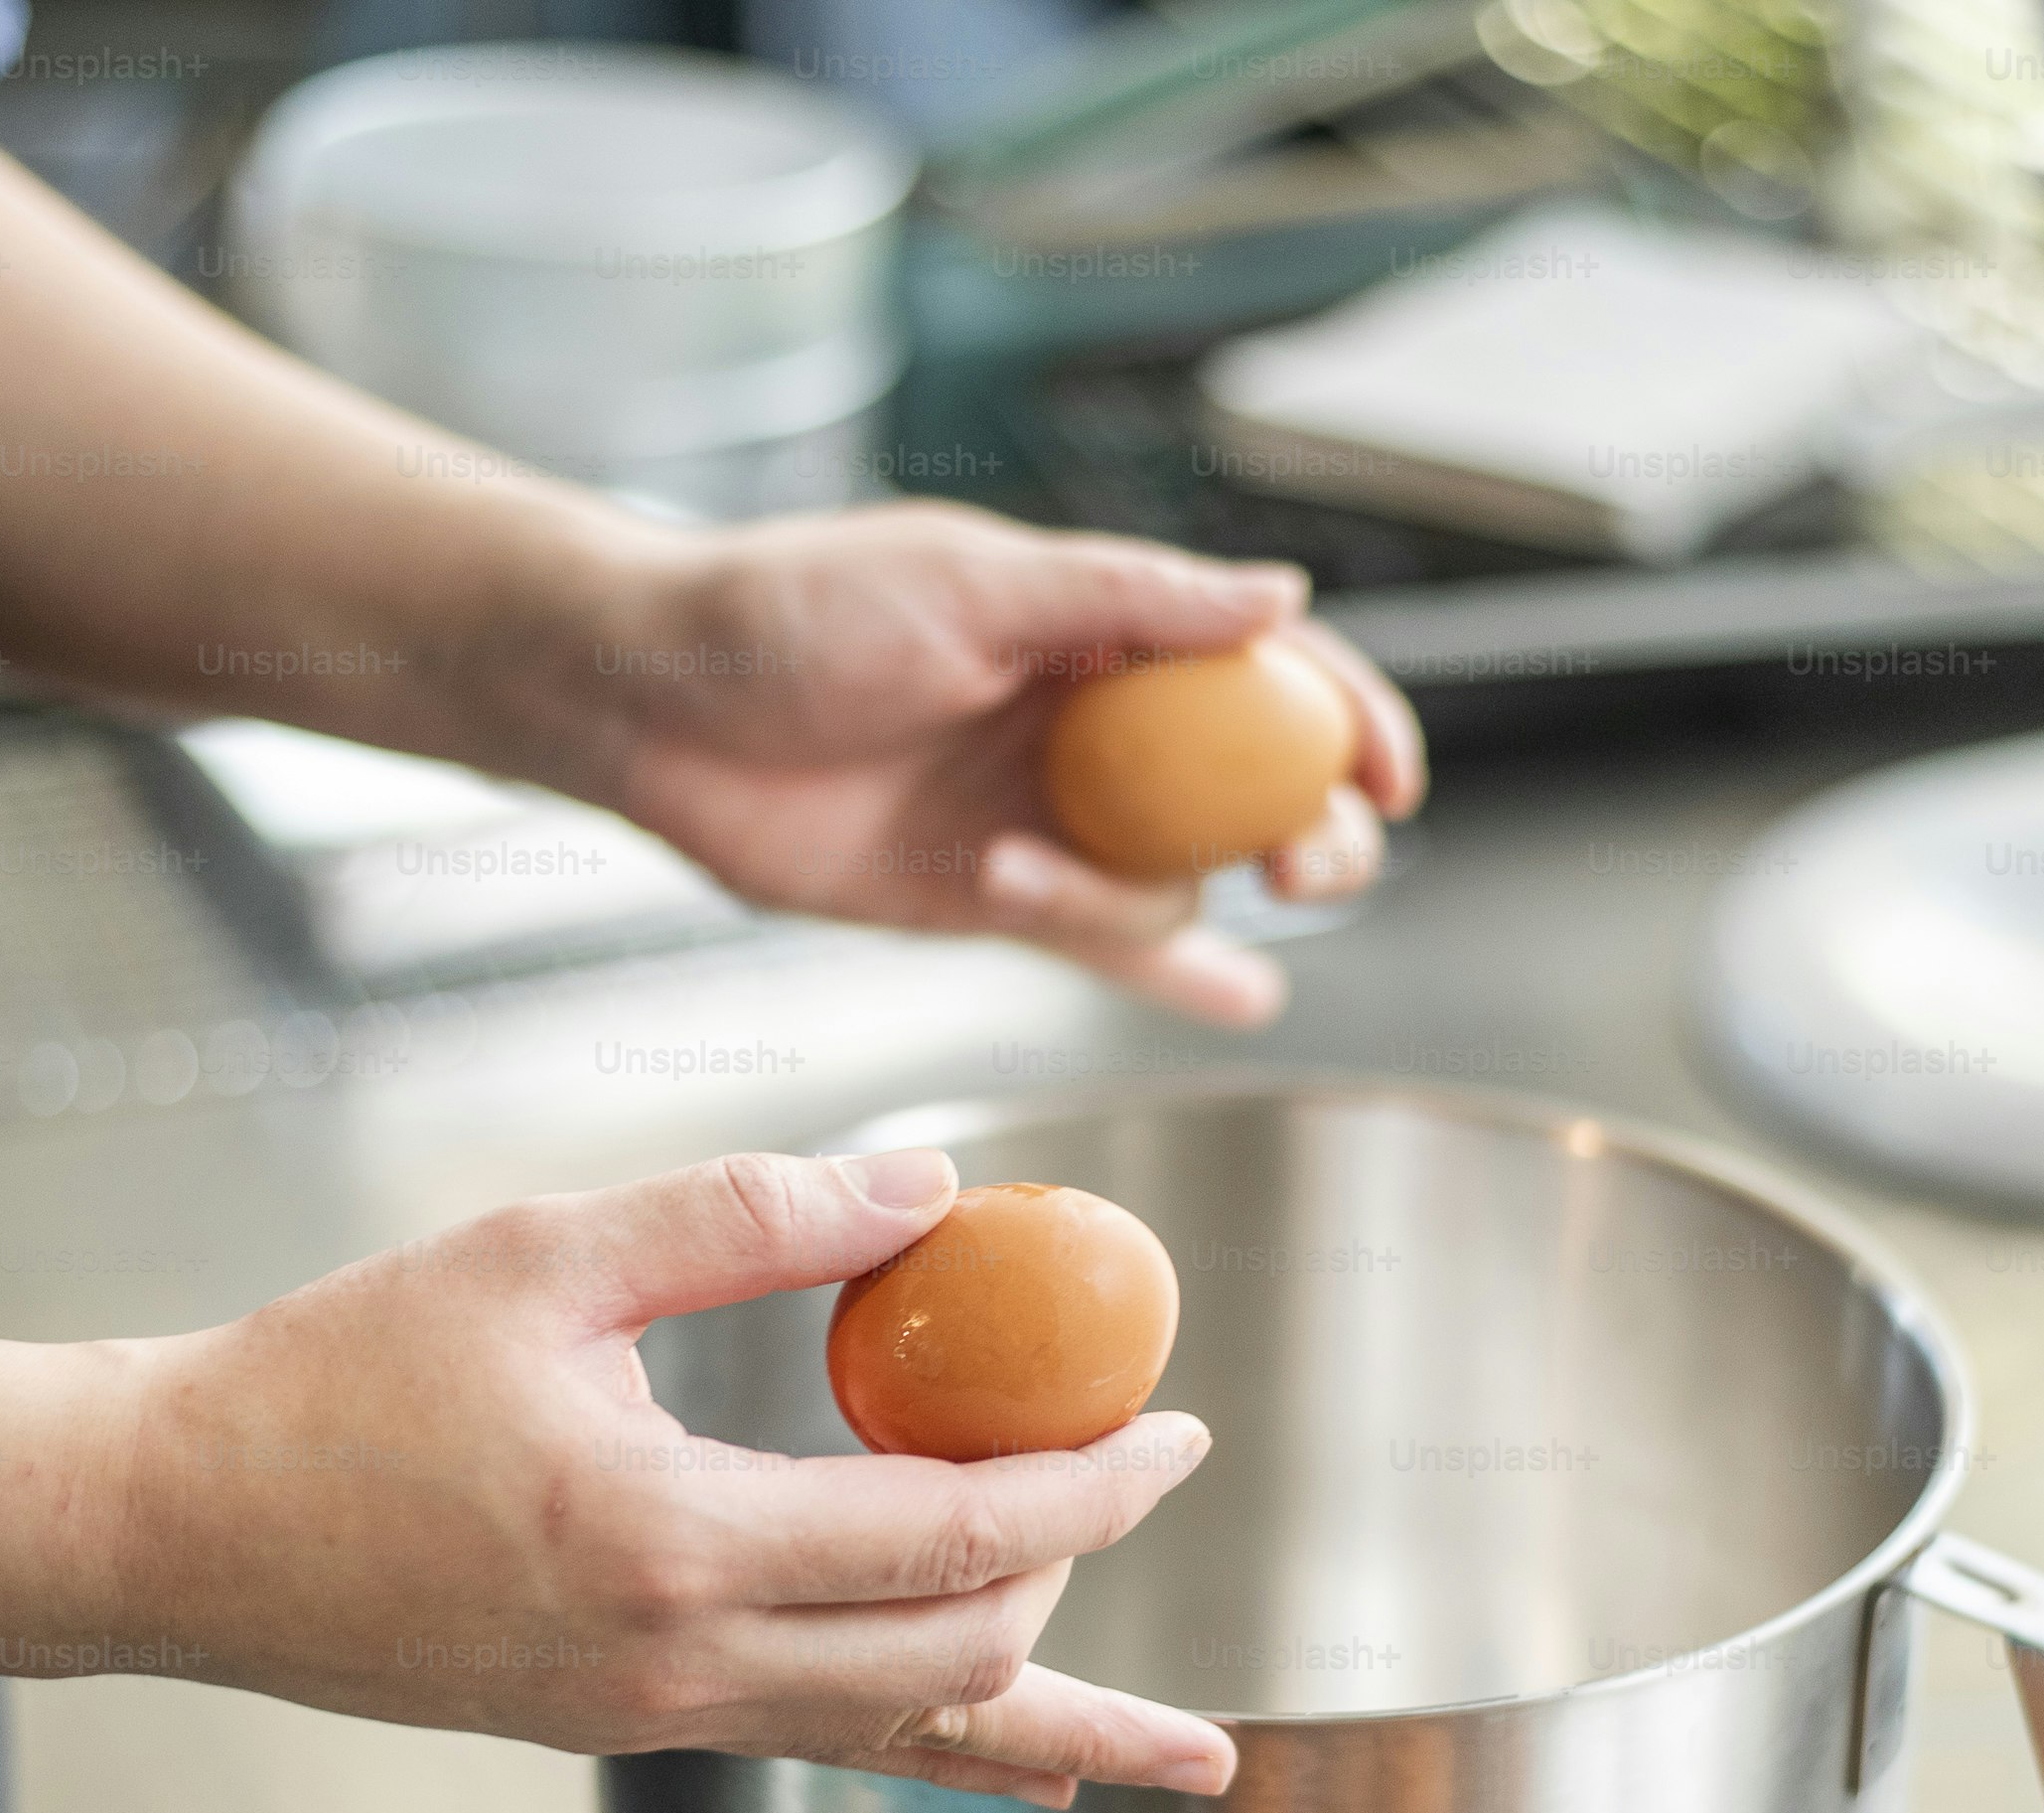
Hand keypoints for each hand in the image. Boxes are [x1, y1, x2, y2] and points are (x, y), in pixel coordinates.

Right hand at [111, 1147, 1234, 1808]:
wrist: (176, 1528)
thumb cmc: (337, 1376)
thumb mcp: (545, 1254)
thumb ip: (748, 1216)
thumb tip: (934, 1185)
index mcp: (669, 1543)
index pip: (955, 1535)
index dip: (1094, 1488)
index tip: (1180, 1429)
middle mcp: (678, 1667)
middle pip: (962, 1653)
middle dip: (1083, 1569)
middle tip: (1148, 1467)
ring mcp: (651, 1719)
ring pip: (908, 1737)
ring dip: (1054, 1725)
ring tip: (1182, 1754)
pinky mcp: (623, 1729)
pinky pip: (825, 1748)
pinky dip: (943, 1755)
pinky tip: (1023, 1769)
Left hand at [589, 501, 1427, 1026]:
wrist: (654, 705)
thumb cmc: (791, 610)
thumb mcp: (971, 583)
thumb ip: (1130, 601)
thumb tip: (1284, 600)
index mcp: (1102, 627)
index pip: (1269, 670)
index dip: (1350, 717)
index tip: (1388, 775)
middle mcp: (1093, 724)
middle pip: (1256, 788)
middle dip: (1307, 828)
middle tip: (1299, 864)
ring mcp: (1049, 815)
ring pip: (1177, 877)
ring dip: (1141, 898)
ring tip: (1019, 876)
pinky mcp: (991, 898)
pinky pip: (1109, 946)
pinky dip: (1177, 973)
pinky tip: (1246, 997)